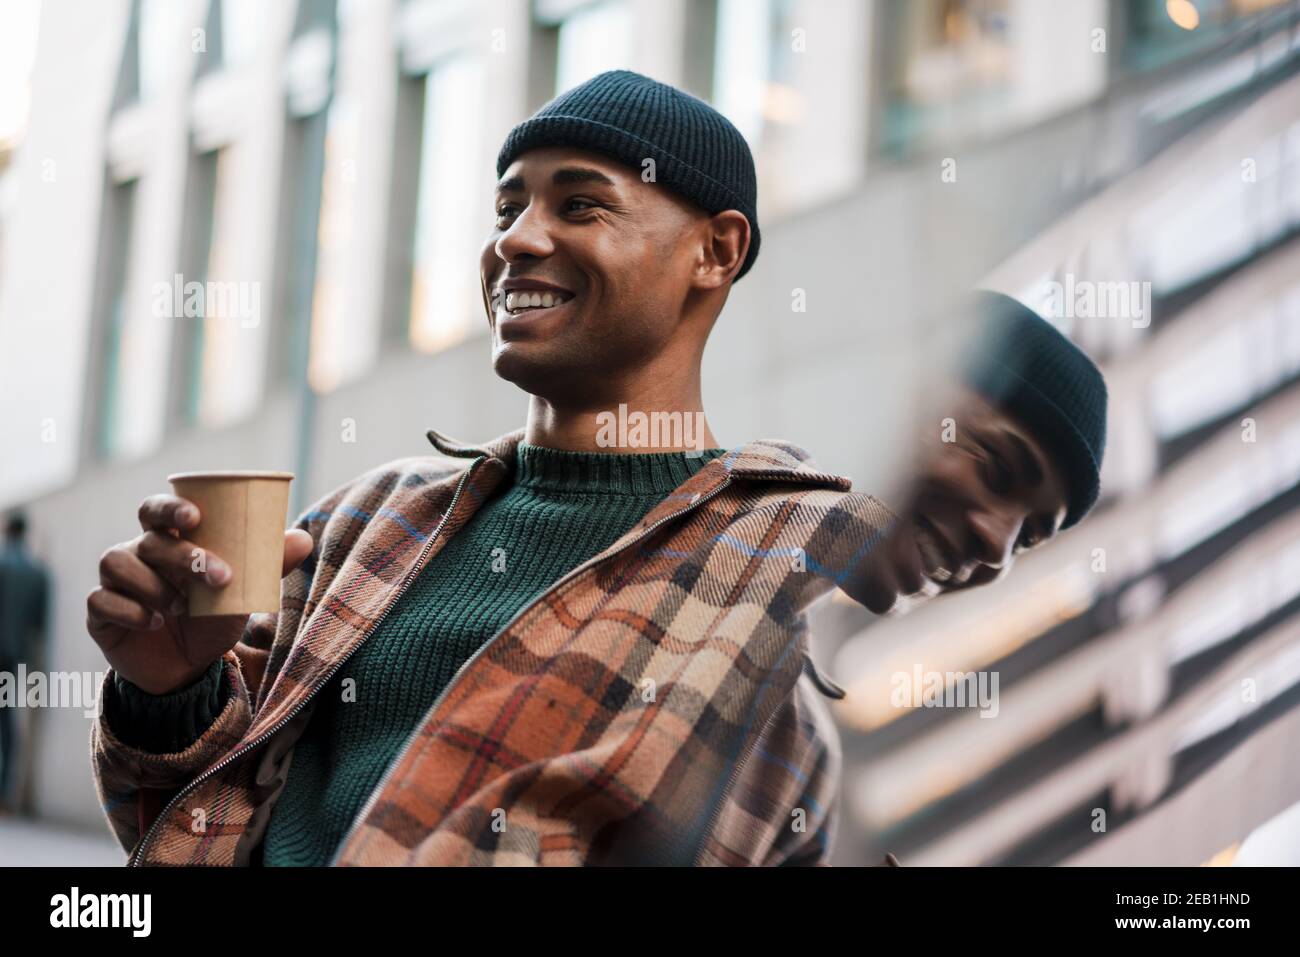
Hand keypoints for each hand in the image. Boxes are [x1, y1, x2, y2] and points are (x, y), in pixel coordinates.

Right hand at [87, 493, 313, 694]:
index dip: (170, 507)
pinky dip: (130, 611)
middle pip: (147, 539)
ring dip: (153, 585)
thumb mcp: (244, 593)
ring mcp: (114, 582)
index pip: (156, 510)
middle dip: (182, 556)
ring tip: (180, 608)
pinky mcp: (100, 613)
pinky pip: (101, 601)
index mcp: (168, 540)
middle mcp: (137, 554)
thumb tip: (303, 538)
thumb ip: (270, 565)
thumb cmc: (213, 617)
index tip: (195, 517)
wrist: (187, 667)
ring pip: (116, 563)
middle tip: (218, 578)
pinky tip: (154, 623)